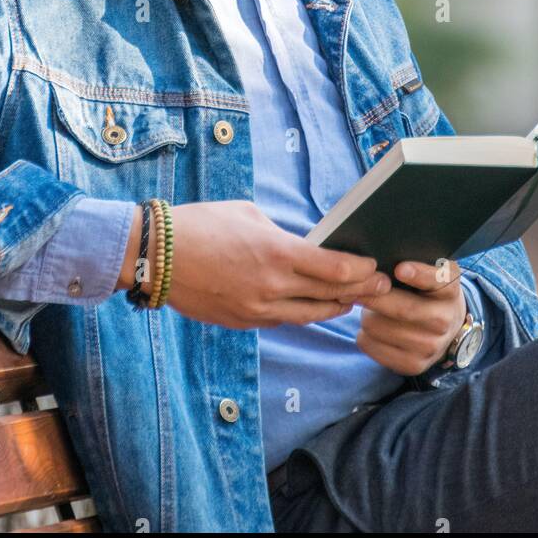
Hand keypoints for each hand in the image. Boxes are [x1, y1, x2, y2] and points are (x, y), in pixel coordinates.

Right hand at [119, 200, 392, 329]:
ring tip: (351, 301)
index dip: (362, 271)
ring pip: (309, 316)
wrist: (157, 254)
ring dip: (333, 308)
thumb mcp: (250, 215)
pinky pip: (281, 320)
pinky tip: (310, 306)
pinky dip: (300, 313)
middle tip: (380, 288)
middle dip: (359, 292)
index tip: (376, 267)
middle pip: (329, 296)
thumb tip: (306, 247)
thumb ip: (284, 235)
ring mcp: (257, 309)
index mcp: (278, 253)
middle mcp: (273, 287)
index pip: (335, 269)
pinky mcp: (242, 322)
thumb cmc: (203, 223)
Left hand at [354, 257, 467, 375]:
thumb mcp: (429, 273)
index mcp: (449, 290)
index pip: (439, 281)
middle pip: (403, 309)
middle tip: (353, 288)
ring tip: (366, 308)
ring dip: (366, 315)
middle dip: (373, 297)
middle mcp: (445, 320)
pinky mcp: (415, 365)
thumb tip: (374, 263)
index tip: (400, 269)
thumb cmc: (425, 292)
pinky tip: (370, 327)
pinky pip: (373, 347)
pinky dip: (363, 335)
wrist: (446, 329)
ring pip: (381, 328)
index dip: (419, 275)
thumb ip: (410, 263)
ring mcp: (432, 346)